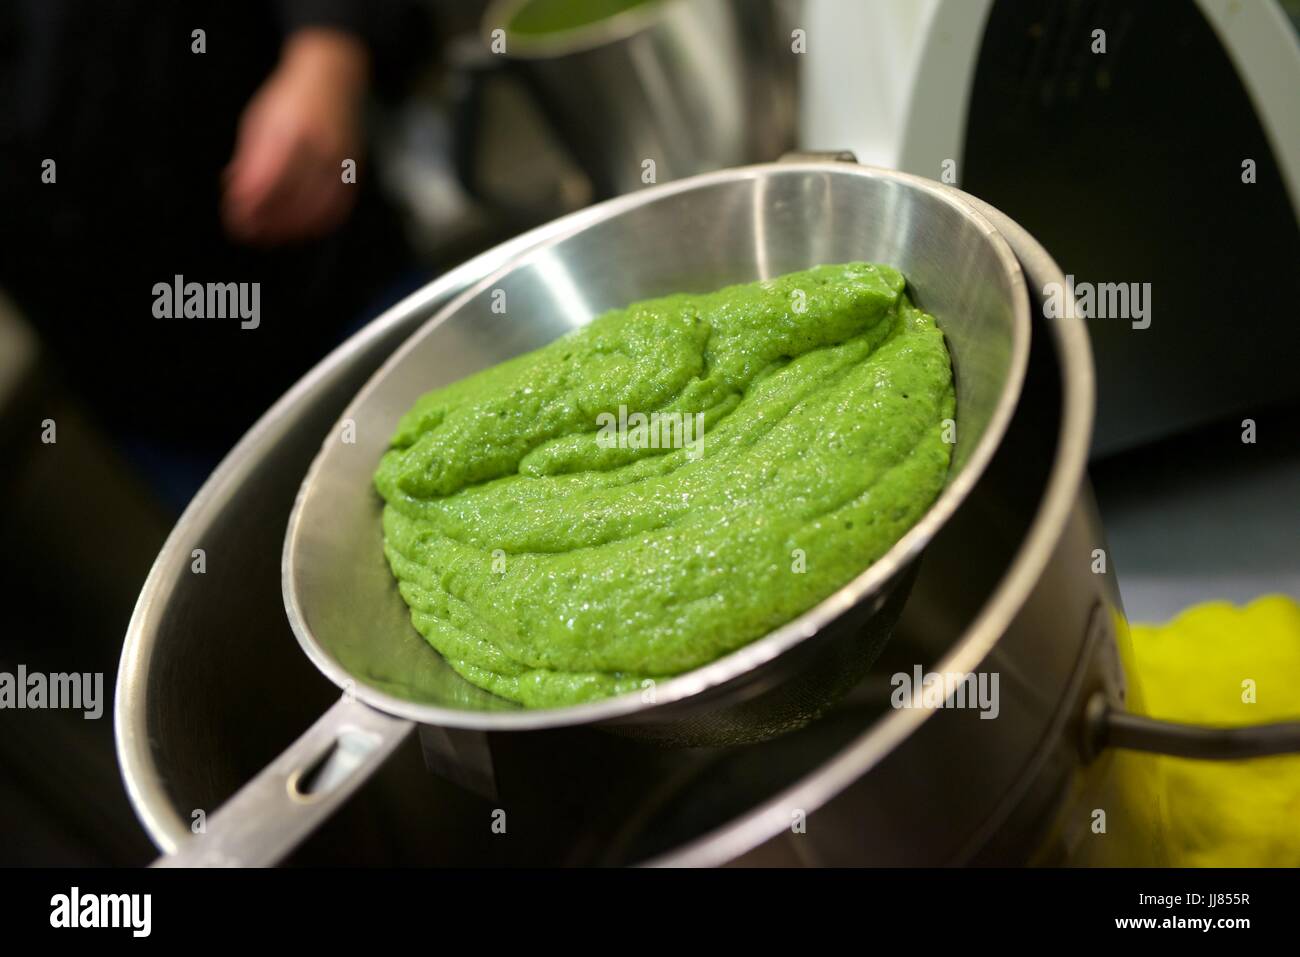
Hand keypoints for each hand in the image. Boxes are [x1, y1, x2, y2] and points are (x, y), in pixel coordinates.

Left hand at [221, 29, 369, 245]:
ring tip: (271, 237)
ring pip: (316, 207)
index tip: (235, 217)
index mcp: (291, 131)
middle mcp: (320, 147)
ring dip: (291, 228)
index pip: (270, 177)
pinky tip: (302, 230)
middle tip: (247, 233)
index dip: (251, 203)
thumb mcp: (259, 120)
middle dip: (267, 221)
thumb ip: (249, 158)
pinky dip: (319, 223)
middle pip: (293, 197)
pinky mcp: (352, 169)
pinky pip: (339, 206)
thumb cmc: (290, 98)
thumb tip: (234, 192)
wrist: (332, 78)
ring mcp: (340, 160)